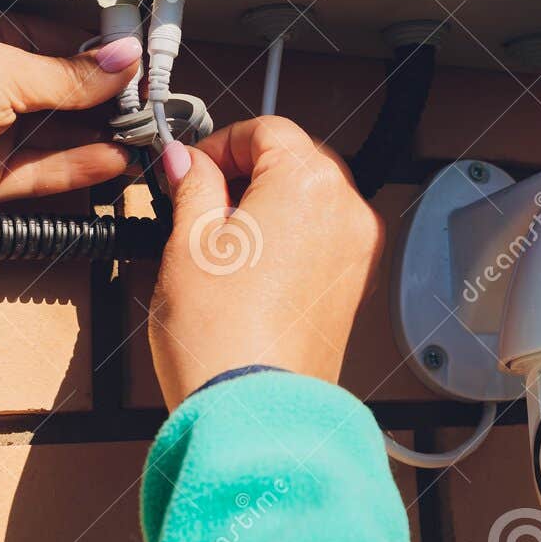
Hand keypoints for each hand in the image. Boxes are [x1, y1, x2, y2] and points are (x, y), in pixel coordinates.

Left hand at [0, 11, 142, 233]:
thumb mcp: (3, 70)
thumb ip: (69, 76)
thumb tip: (121, 61)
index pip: (57, 43)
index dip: (101, 54)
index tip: (143, 65)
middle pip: (59, 92)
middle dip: (106, 100)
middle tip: (155, 107)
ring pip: (52, 136)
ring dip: (97, 136)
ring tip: (144, 137)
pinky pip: (36, 173)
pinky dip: (74, 168)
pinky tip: (111, 161)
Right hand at [149, 117, 384, 407]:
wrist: (253, 412)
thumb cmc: (223, 337)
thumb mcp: (188, 243)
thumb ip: (191, 186)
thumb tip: (184, 162)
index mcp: (309, 183)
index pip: (267, 130)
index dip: (221, 142)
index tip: (191, 166)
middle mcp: (346, 210)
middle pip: (296, 161)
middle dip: (247, 172)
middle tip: (199, 199)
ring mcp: (356, 250)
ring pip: (310, 200)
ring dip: (268, 204)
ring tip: (219, 240)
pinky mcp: (353, 286)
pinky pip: (322, 238)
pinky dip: (289, 237)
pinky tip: (247, 267)